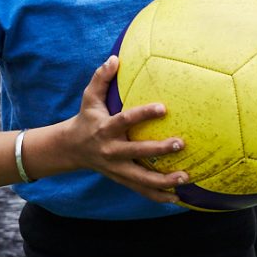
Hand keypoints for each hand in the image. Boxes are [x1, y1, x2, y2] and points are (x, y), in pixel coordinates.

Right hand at [51, 55, 188, 202]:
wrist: (70, 149)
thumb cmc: (86, 118)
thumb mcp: (88, 98)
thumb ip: (101, 78)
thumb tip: (116, 58)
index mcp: (105, 129)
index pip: (126, 120)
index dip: (144, 114)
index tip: (163, 108)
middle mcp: (112, 150)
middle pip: (137, 152)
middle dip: (159, 150)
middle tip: (181, 143)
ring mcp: (117, 168)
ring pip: (142, 178)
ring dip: (164, 180)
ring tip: (186, 177)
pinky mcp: (121, 179)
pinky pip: (141, 190)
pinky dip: (159, 196)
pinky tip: (178, 198)